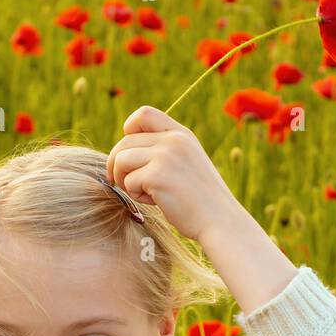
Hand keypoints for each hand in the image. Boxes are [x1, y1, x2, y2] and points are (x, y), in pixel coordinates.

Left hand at [105, 105, 247, 246]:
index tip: (128, 153)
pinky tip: (155, 201)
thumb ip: (163, 151)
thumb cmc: (199, 199)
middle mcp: (173, 140)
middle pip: (125, 142)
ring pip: (121, 160)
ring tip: (144, 192)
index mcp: (181, 134)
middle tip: (124, 183)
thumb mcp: (186, 163)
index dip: (128, 131)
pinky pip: (129, 182)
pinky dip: (136, 196)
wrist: (219, 220)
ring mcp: (165, 156)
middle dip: (117, 164)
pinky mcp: (157, 176)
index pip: (143, 114)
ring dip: (124, 180)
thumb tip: (123, 151)